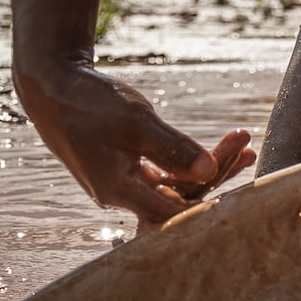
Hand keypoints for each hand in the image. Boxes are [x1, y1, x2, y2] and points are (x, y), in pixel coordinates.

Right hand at [15, 60, 254, 229]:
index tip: (240, 177)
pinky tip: (224, 149)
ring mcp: (124, 184)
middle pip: (180, 198)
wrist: (53, 86)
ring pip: (176, 185)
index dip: (209, 202)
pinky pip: (167, 174)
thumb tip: (209, 172)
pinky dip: (192, 162)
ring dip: (210, 166)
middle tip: (246, 146)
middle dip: (216, 173)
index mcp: (117, 191)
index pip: (174, 213)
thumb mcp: (136, 122)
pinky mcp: (128, 170)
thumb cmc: (89, 102)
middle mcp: (120, 195)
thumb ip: (172, 149)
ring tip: (245, 145)